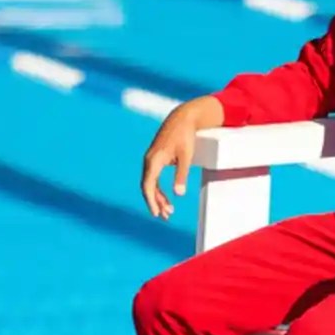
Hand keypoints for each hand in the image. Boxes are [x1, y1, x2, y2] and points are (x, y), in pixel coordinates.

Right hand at [141, 96, 222, 218]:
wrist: (183, 118)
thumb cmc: (185, 135)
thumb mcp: (186, 156)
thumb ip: (181, 175)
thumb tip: (178, 194)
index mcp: (154, 160)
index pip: (148, 185)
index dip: (151, 201)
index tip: (156, 213)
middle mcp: (149, 160)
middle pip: (148, 187)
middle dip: (156, 202)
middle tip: (166, 216)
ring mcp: (151, 159)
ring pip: (151, 183)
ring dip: (158, 197)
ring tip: (169, 211)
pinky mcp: (156, 158)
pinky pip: (154, 177)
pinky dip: (159, 189)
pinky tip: (166, 198)